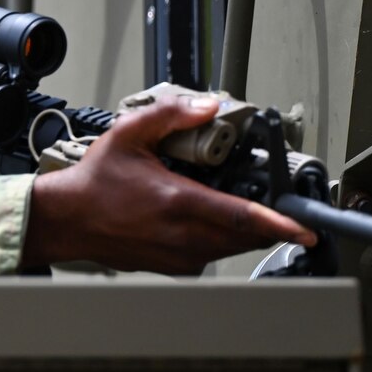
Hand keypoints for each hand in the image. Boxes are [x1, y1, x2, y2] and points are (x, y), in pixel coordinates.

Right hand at [23, 94, 317, 273]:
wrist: (67, 221)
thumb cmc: (93, 184)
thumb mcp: (128, 134)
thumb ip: (172, 115)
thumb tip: (208, 106)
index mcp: (177, 202)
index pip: (241, 217)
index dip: (279, 224)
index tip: (305, 229)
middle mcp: (182, 235)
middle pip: (245, 235)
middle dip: (266, 221)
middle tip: (273, 201)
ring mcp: (178, 255)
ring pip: (231, 247)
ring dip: (243, 229)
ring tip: (235, 204)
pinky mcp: (172, 266)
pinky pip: (211, 254)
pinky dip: (219, 238)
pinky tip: (203, 218)